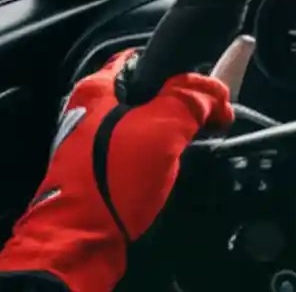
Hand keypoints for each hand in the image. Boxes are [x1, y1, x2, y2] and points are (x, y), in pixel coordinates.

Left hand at [0, 37, 254, 291]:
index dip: (181, 69)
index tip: (205, 89)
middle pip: (149, 92)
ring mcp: (93, 140)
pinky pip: (138, 149)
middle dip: (181, 104)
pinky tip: (172, 167)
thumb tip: (214, 93)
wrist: (82, 238)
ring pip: (146, 122)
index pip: (147, 58)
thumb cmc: (114, 176)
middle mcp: (91, 108)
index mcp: (98, 87)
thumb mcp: (163, 128)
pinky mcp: (100, 168)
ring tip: (193, 145)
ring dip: (172, 132)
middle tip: (206, 119)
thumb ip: (191, 99)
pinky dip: (158, 154)